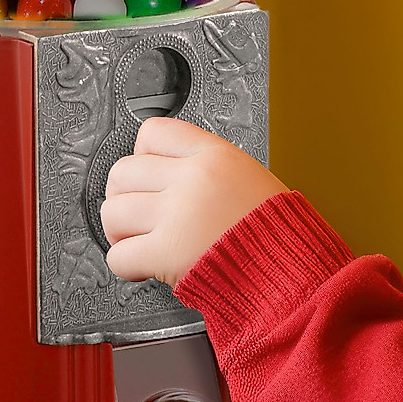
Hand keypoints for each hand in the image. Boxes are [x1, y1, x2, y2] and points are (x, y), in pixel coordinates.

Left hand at [101, 116, 290, 288]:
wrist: (290, 268)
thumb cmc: (276, 229)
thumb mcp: (248, 175)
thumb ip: (206, 165)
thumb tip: (168, 170)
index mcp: (214, 154)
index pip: (152, 133)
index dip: (143, 155)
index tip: (148, 174)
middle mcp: (192, 178)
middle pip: (123, 171)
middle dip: (125, 195)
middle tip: (138, 212)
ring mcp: (177, 214)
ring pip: (112, 212)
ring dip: (120, 230)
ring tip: (139, 239)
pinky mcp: (166, 253)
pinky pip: (118, 255)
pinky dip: (126, 264)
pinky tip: (145, 264)